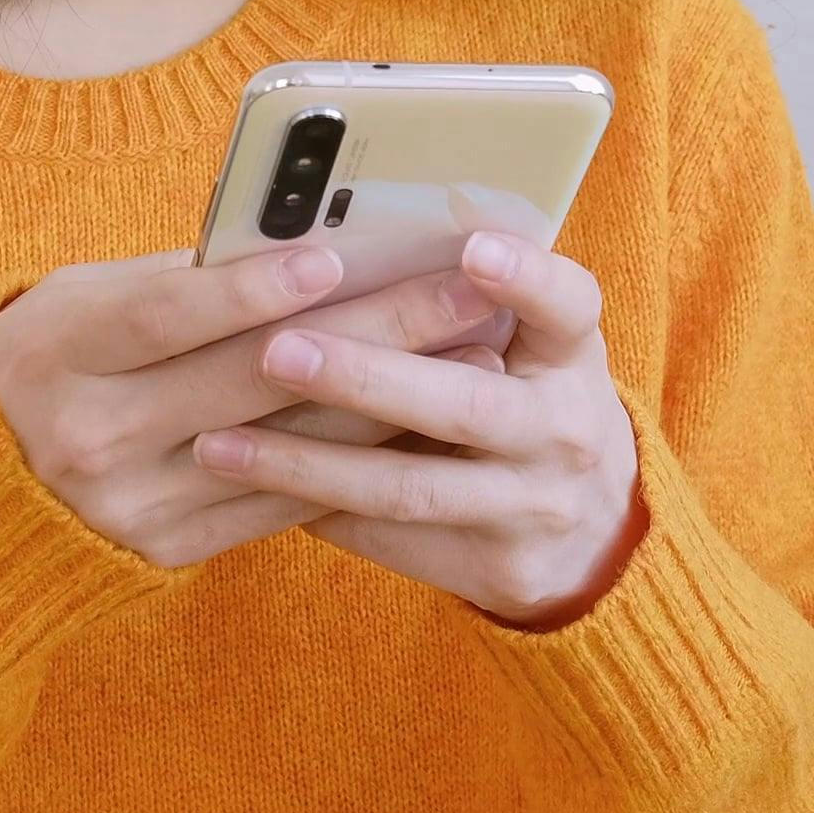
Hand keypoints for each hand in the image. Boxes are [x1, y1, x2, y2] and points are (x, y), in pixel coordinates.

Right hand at [0, 243, 514, 569]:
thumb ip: (185, 280)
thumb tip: (318, 241)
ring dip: (389, 396)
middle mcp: (89, 435)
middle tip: (459, 290)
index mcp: (58, 351)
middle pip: (246, 378)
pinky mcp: (166, 550)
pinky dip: (354, 457)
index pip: (166, 315)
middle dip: (369, 331)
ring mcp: (129, 504)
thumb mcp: (86, 298)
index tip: (337, 256)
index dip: (252, 288)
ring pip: (281, 445)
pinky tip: (422, 418)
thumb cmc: (58, 353)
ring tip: (472, 349)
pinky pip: (279, 501)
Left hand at [190, 231, 645, 628]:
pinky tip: (243, 490)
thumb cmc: (529, 402)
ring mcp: (532, 507)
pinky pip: (386, 537)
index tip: (473, 248)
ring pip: (408, 488)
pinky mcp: (493, 567)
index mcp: (574, 355)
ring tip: (219, 443)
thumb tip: (338, 245)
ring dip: (306, 464)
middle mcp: (565, 432)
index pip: (569, 306)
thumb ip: (467, 308)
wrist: (593, 535)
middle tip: (277, 350)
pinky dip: (313, 508)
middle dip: (366, 378)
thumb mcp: (531, 348)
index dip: (526, 279)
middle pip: (466, 407)